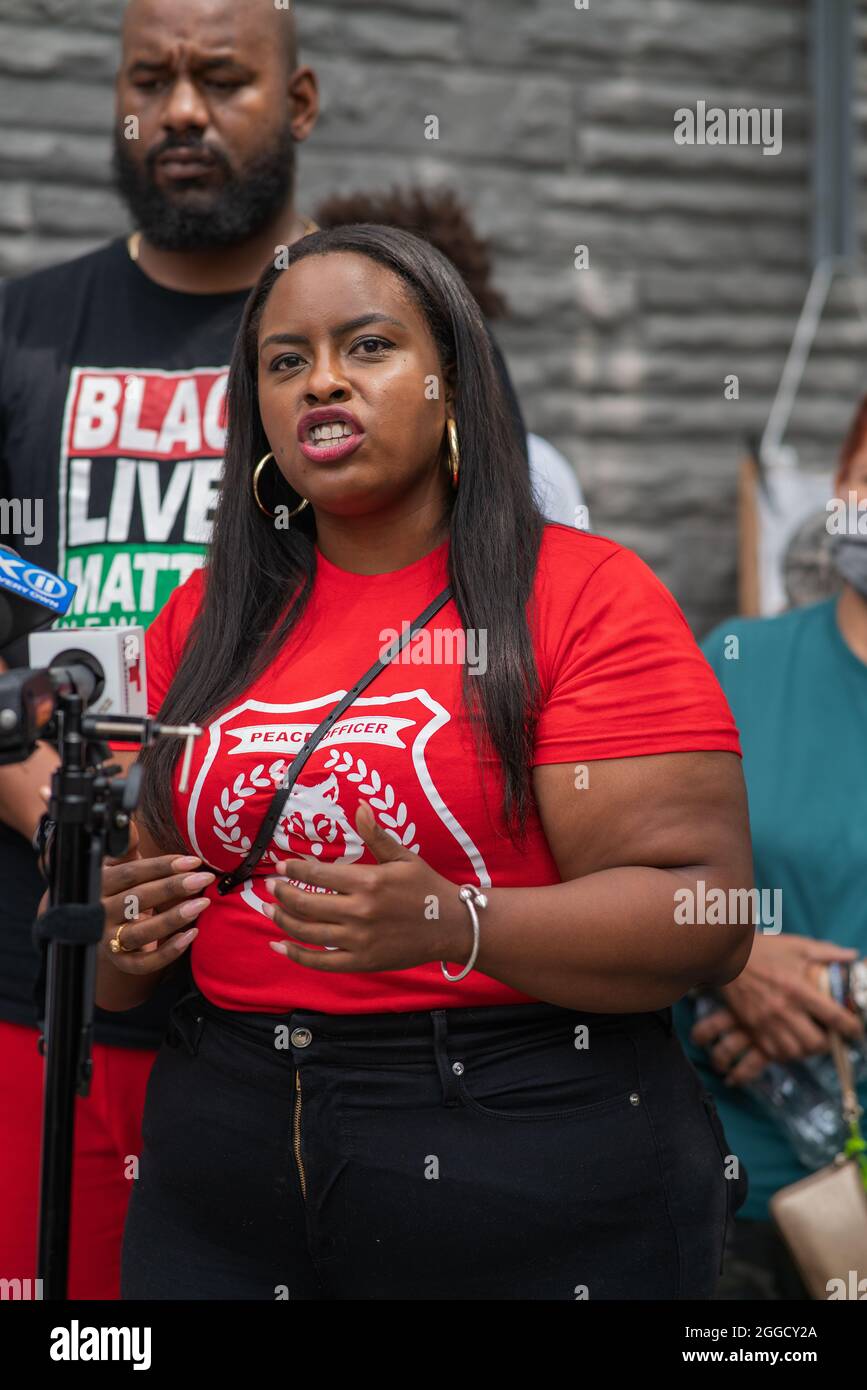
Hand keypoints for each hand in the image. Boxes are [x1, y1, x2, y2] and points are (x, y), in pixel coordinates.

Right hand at [95, 820, 214, 975]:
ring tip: (201, 904)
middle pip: (137, 900)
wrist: (97, 922)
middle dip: (173, 888)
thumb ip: (125, 845)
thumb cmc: (119, 887)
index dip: (162, 866)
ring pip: (139, 933)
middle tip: (204, 879)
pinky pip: (143, 963)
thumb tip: (127, 821)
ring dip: (172, 919)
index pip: (131, 873)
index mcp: (100, 884)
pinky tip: (191, 935)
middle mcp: (99, 912)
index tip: (193, 861)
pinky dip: (168, 952)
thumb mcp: (118, 864)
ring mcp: (107, 939)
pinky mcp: (119, 960)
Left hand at [264, 801, 473, 972]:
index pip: (317, 875)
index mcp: (367, 882)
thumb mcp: (403, 857)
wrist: (451, 926)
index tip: (280, 867)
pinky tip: (279, 946)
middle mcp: (359, 911)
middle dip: (281, 894)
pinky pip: (320, 961)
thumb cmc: (426, 888)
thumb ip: (376, 834)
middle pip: (305, 903)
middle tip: (268, 887)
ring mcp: (358, 940)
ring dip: (282, 920)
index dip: (294, 871)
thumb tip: (359, 806)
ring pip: (307, 932)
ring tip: (269, 910)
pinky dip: (296, 955)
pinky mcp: (361, 962)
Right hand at [692, 933, 862, 1080]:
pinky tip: (789, 1042)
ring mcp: (766, 1022)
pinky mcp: (751, 1028)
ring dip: (806, 1050)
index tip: (855, 1029)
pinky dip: (785, 1052)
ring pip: (795, 1052)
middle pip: (815, 1043)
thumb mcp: (798, 946)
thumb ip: (828, 953)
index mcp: (798, 989)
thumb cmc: (764, 950)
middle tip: (828, 1035)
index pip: (834, 1017)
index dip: (851, 1027)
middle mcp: (784, 1010)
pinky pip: (772, 1053)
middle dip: (827, 1043)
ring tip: (809, 1040)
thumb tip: (853, 956)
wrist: (725, 956)